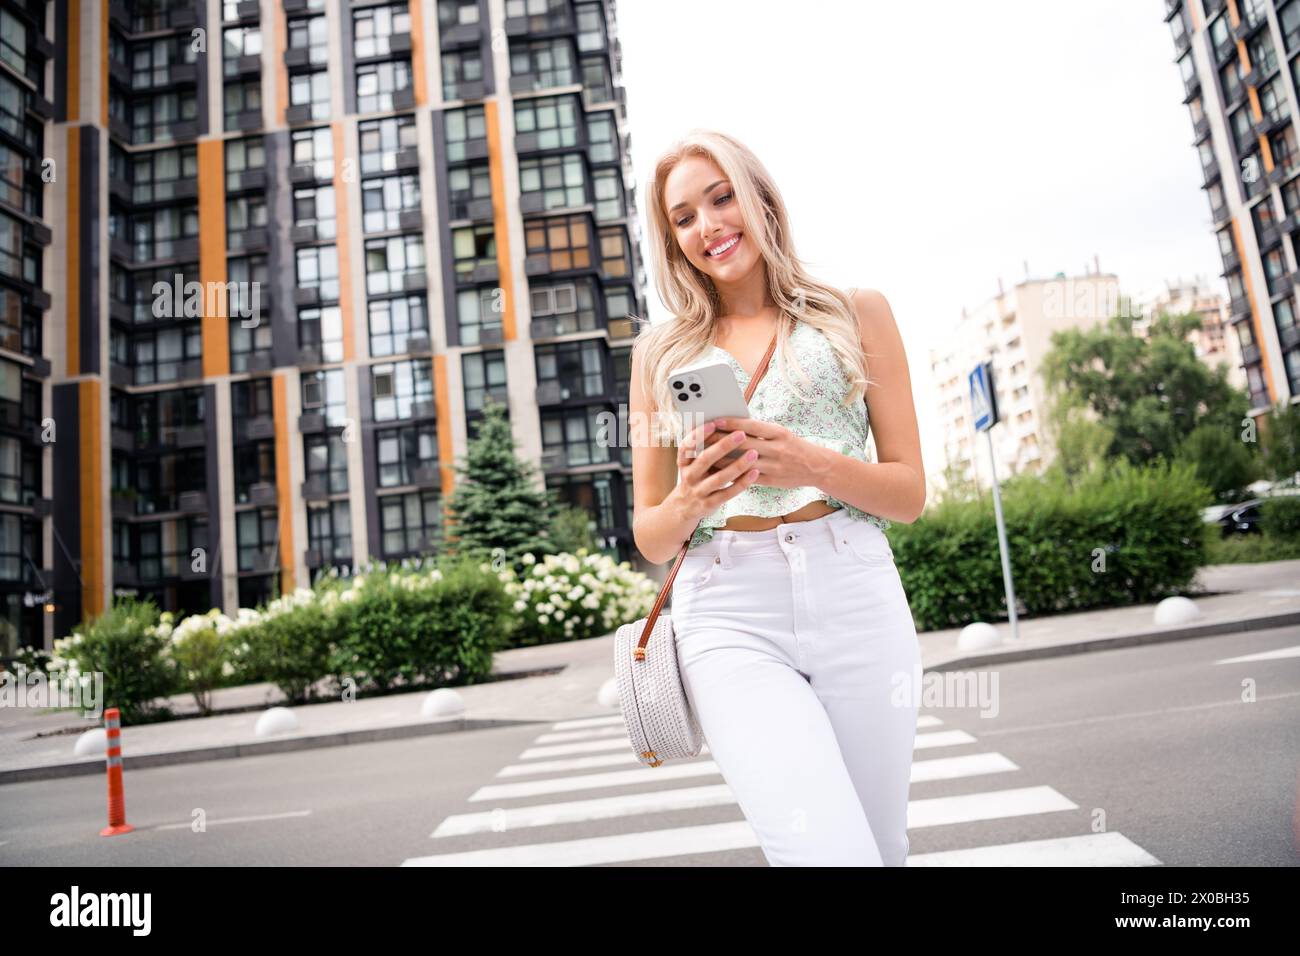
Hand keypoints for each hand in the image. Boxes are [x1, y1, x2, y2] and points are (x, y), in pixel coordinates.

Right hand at [673, 419, 762, 521]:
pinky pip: (728, 493)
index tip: (714, 423)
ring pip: (719, 478)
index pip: (687, 446)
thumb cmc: (696, 478)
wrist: (684, 508)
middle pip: (705, 459)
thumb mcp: (692, 464)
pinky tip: (754, 473)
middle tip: (741, 434)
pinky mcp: (709, 504)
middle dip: (723, 446)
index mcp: (683, 462)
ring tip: (753, 453)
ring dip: (737, 465)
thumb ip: (704, 448)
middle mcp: (689, 476)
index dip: (699, 434)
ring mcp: (698, 491)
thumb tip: (726, 426)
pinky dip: (742, 483)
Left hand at [703, 417, 822, 489]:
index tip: (715, 421)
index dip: (732, 423)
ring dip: (722, 460)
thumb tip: (734, 426)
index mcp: (779, 433)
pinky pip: (748, 478)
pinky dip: (733, 475)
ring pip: (743, 463)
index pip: (751, 426)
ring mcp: (774, 466)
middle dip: (721, 441)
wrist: (816, 466)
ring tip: (705, 457)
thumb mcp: (781, 434)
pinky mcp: (772, 480)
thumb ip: (760, 431)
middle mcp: (777, 449)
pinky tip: (719, 474)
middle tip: (702, 439)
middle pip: (744, 444)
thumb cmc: (794, 446)